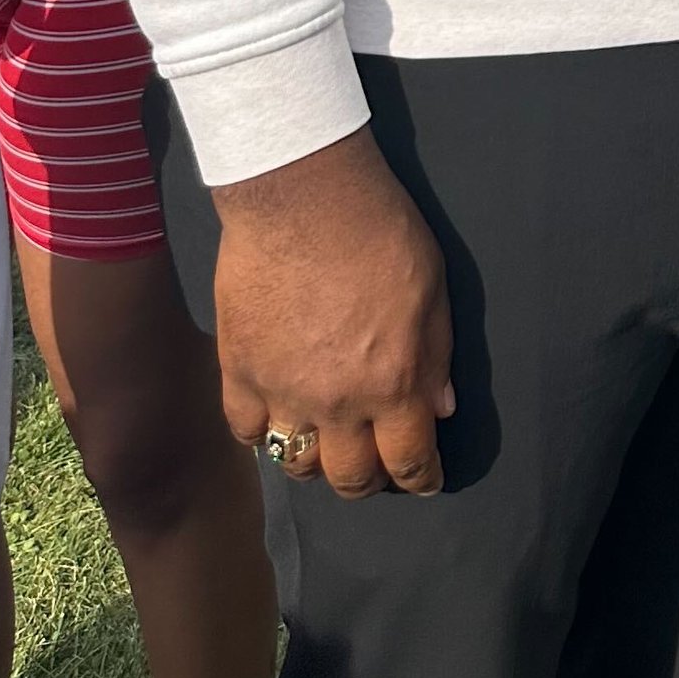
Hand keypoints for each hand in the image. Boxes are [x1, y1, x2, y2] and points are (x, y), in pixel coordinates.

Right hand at [212, 128, 454, 498]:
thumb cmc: (380, 229)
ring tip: (325, 444)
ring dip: (315, 462)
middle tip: (375, 466)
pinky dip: (261, 430)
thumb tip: (441, 406)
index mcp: (394, 383)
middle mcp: (338, 402)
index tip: (425, 480)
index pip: (410, 461)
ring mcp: (282, 392)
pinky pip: (246, 429)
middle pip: (350, 478)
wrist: (302, 195)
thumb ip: (436, 354)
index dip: (421, 479)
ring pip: (295, 463)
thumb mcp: (432, 286)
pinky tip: (274, 415)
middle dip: (369, 481)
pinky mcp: (237, 372)